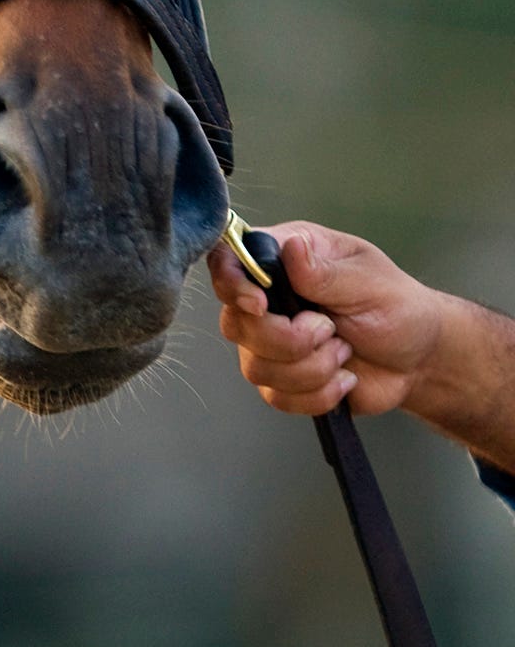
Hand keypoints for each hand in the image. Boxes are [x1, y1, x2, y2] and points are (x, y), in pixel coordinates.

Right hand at [208, 221, 443, 419]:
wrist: (419, 360)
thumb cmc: (397, 308)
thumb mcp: (369, 282)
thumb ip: (325, 271)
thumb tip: (290, 248)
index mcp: (284, 257)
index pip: (228, 260)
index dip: (232, 284)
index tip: (261, 305)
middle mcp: (268, 298)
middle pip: (234, 323)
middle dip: (287, 339)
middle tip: (330, 331)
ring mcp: (270, 342)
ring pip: (254, 367)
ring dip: (310, 369)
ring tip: (343, 353)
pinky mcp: (282, 380)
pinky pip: (276, 398)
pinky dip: (317, 395)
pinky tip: (343, 380)